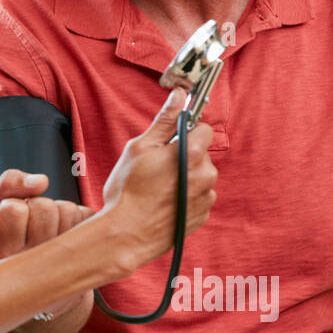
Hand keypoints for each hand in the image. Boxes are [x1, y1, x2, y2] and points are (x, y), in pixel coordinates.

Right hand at [0, 194, 95, 317]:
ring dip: (61, 214)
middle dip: (40, 207)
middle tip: (36, 227)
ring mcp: (61, 266)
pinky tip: (71, 239)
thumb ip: (8, 184)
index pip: (13, 209)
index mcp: (1, 252)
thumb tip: (41, 181)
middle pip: (44, 207)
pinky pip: (87, 216)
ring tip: (52, 233)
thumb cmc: (15, 235)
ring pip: (67, 210)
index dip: (16, 204)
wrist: (41, 279)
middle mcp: (29, 265)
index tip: (16, 218)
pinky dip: (81, 219)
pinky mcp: (88, 261)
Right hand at [100, 88, 218, 274]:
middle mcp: (206, 174)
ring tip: (158, 189)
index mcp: (193, 152)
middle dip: (184, 156)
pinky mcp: (203, 215)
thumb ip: (164, 121)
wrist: (125, 235)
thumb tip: (179, 96)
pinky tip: (164, 203)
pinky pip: (198, 196)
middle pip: (201, 153)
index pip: (203, 128)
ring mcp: (206, 197)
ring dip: (185, 177)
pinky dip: (185, 196)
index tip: (170, 141)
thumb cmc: (128, 192)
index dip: (185, 132)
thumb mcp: (140, 148)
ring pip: (199, 175)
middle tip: (157, 167)